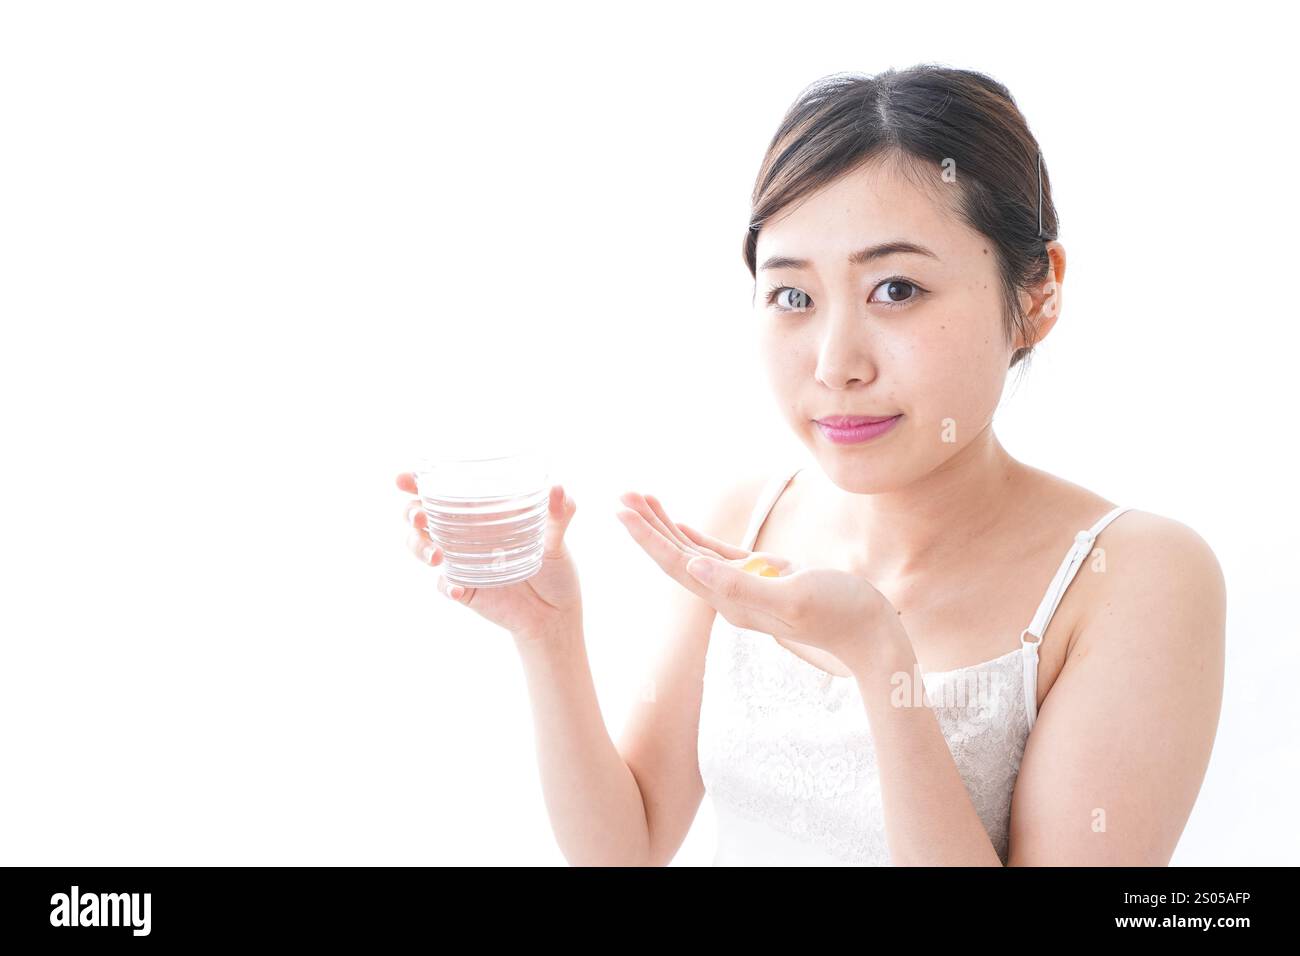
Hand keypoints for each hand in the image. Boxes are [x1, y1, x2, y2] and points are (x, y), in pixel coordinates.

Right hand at [398, 471, 582, 640]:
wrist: (556, 615)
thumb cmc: (555, 570)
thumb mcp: (558, 539)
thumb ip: (559, 515)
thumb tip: (559, 490)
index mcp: (481, 514)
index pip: (442, 492)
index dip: (416, 482)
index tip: (404, 478)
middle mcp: (464, 534)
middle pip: (419, 517)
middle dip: (411, 513)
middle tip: (420, 518)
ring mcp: (460, 562)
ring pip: (421, 548)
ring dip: (419, 547)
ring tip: (437, 556)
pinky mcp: (464, 589)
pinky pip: (445, 585)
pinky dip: (447, 586)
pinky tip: (458, 589)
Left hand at [615, 491, 903, 674]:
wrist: (872, 634)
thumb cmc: (840, 614)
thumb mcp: (792, 597)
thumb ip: (742, 586)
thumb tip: (693, 567)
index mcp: (729, 601)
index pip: (678, 565)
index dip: (647, 537)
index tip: (621, 511)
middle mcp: (728, 597)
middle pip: (675, 557)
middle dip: (646, 526)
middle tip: (621, 494)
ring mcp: (743, 588)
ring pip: (692, 553)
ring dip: (665, 526)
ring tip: (640, 498)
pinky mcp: (762, 579)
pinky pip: (718, 555)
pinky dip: (694, 537)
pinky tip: (676, 523)